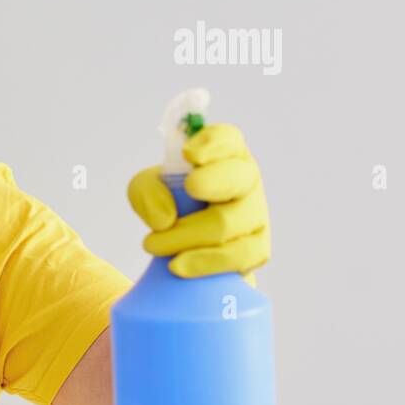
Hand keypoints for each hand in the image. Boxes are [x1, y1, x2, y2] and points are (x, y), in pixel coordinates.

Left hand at [126, 123, 269, 281]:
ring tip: (151, 244)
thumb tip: (165, 220)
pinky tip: (175, 265)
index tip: (189, 153)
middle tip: (189, 187)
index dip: (213, 143)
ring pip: (227, 222)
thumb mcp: (147, 190)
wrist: (186, 247)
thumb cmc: (169, 204)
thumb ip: (148, 192)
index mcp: (223, 155)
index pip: (228, 139)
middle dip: (213, 181)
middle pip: (237, 177)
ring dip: (185, 235)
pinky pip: (237, 256)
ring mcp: (256, 214)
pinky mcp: (257, 248)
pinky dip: (203, 261)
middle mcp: (245, 181)